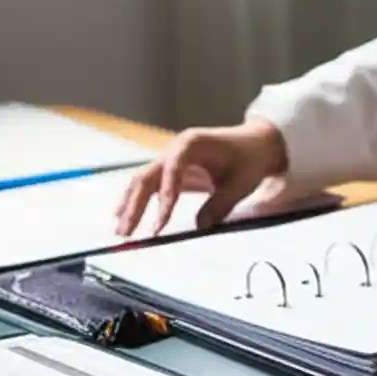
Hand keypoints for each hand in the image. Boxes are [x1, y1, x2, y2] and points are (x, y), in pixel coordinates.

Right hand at [114, 119, 287, 235]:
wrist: (255, 144)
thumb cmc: (249, 158)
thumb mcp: (239, 184)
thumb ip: (219, 206)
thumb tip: (199, 227)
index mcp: (190, 144)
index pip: (171, 171)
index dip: (165, 198)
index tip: (161, 223)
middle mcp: (174, 149)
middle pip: (147, 177)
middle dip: (135, 206)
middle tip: (127, 231)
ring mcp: (170, 159)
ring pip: (143, 181)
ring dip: (130, 205)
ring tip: (121, 230)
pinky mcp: (171, 170)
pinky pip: (150, 185)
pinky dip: (137, 200)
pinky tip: (124, 216)